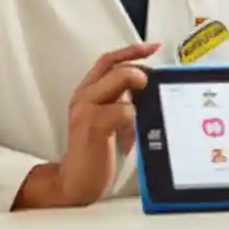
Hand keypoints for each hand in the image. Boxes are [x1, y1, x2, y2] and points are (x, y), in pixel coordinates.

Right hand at [52, 42, 160, 206]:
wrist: (74, 182)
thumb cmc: (96, 152)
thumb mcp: (108, 120)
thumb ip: (120, 100)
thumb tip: (147, 89)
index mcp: (87, 92)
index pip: (108, 60)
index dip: (131, 50)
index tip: (153, 47)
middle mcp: (83, 96)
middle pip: (116, 66)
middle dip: (139, 71)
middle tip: (151, 86)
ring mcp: (86, 110)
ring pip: (121, 80)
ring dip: (139, 94)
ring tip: (139, 116)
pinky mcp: (94, 126)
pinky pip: (125, 111)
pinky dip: (135, 122)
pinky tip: (130, 140)